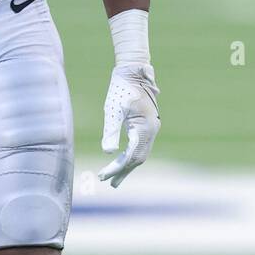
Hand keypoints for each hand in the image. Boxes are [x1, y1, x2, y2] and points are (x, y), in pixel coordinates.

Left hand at [98, 64, 159, 188]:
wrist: (134, 71)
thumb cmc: (121, 88)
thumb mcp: (113, 110)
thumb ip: (111, 131)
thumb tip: (109, 153)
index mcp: (144, 128)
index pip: (132, 157)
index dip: (118, 169)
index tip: (103, 176)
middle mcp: (151, 130)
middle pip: (138, 159)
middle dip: (123, 172)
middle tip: (109, 183)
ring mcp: (152, 128)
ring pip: (141, 153)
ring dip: (128, 166)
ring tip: (114, 178)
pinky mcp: (148, 125)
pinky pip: (141, 146)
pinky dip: (131, 156)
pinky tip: (122, 160)